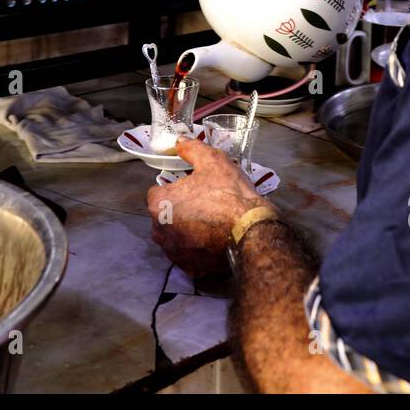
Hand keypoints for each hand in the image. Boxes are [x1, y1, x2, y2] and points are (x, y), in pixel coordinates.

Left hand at [146, 136, 274, 277]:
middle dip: (179, 211)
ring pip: (176, 237)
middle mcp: (159, 232)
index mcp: (158, 205)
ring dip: (187, 231)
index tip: (192, 188)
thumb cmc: (228, 194)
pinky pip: (189, 255)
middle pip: (165, 216)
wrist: (251, 231)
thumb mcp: (212, 162)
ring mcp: (174, 253)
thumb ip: (191, 149)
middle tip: (205, 204)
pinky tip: (215, 241)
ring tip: (212, 223)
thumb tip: (179, 141)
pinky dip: (198, 249)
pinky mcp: (189, 269)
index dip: (175, 188)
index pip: (157, 192)